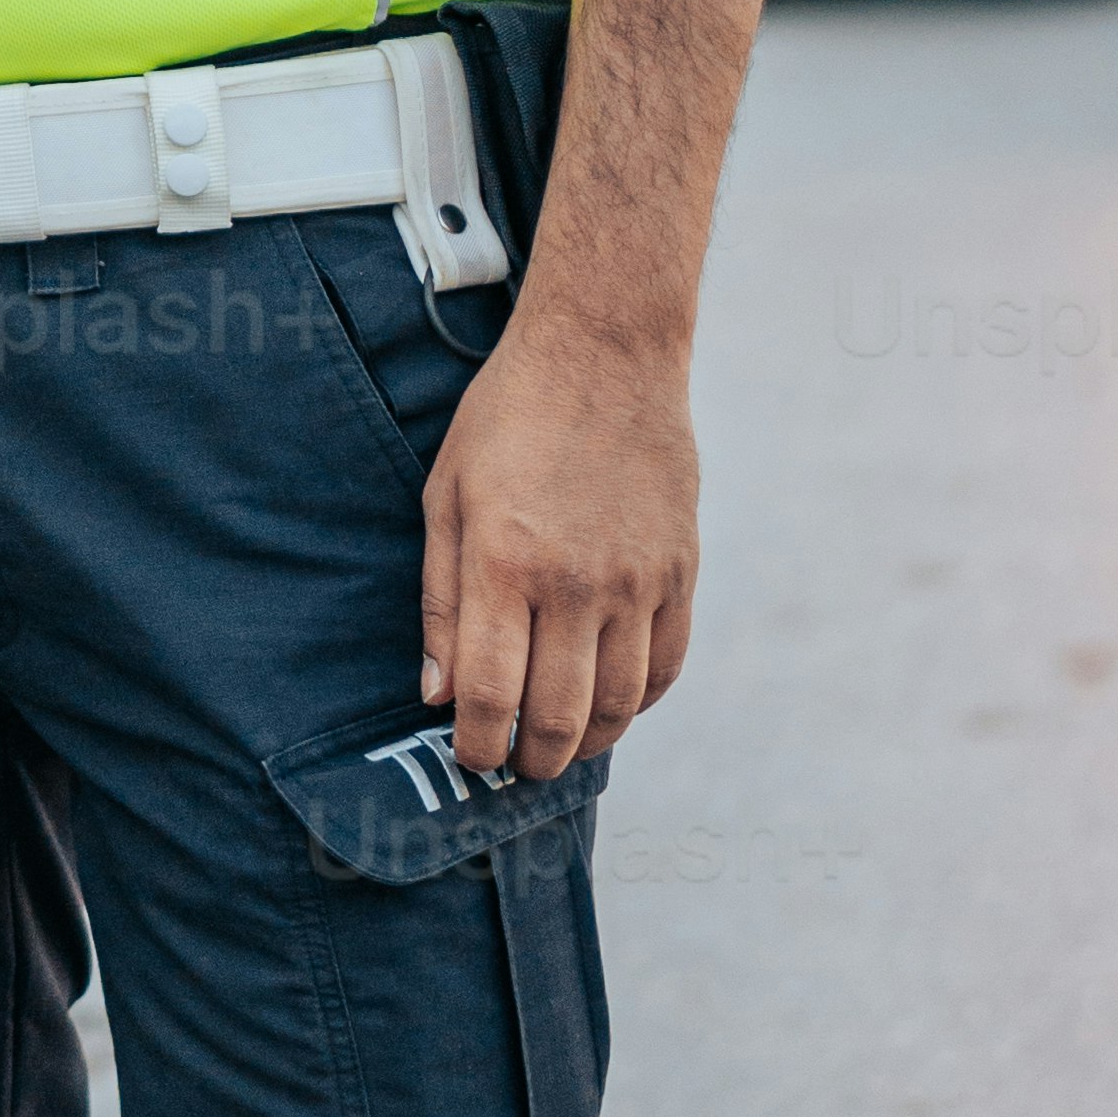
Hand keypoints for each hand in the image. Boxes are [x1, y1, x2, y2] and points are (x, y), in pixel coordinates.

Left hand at [422, 307, 700, 781]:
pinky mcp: (680, 571)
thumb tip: (437, 695)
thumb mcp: (445, 498)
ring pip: (620, 704)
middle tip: (515, 763)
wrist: (605, 352)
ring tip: (561, 745)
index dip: (477, 745)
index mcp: (505, 563)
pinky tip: (611, 703)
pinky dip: (638, 702)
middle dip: (532, 760)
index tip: (470, 757)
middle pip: (560, 717)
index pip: (491, 694)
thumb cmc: (507, 420)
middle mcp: (577, 582)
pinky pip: (667, 665)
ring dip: (588, 742)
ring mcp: (639, 580)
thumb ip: (441, 603)